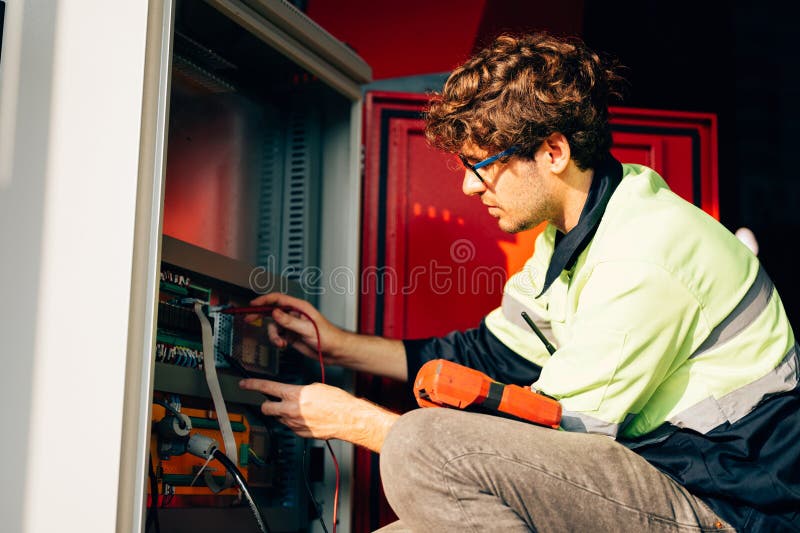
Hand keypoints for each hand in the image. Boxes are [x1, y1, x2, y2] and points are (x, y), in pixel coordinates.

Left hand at [239, 378, 398, 451]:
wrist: (348, 418)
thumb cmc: (337, 402)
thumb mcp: (316, 388)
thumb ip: (300, 391)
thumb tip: (292, 394)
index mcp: (294, 394)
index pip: (267, 387)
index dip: (252, 385)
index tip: (244, 384)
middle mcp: (291, 410)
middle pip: (267, 408)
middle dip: (267, 405)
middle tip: (271, 403)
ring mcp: (295, 424)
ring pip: (279, 419)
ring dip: (284, 414)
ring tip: (299, 410)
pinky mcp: (301, 434)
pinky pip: (291, 427)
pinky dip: (295, 423)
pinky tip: (307, 418)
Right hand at [248, 292, 347, 364]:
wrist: (334, 351)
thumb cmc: (328, 337)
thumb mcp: (307, 329)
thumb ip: (290, 321)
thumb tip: (275, 313)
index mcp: (300, 308)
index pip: (278, 299)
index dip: (264, 300)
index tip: (252, 304)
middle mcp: (294, 314)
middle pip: (272, 310)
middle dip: (260, 315)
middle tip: (249, 319)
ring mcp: (292, 325)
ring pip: (274, 326)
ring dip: (274, 335)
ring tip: (280, 342)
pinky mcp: (291, 335)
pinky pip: (278, 335)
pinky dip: (277, 340)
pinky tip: (283, 345)